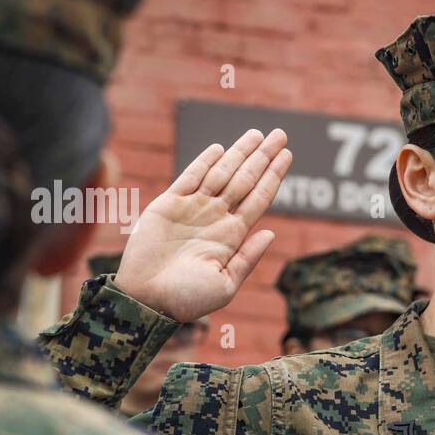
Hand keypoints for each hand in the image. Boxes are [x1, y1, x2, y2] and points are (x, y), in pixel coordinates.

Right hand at [114, 128, 291, 322]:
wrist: (147, 299)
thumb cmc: (187, 299)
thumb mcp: (226, 284)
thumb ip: (248, 258)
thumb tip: (271, 233)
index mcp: (232, 236)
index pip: (259, 198)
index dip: (274, 176)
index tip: (288, 156)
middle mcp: (216, 218)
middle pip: (245, 180)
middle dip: (263, 157)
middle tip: (280, 134)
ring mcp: (193, 209)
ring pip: (222, 173)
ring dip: (239, 153)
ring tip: (258, 135)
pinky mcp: (168, 205)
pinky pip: (190, 177)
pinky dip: (204, 162)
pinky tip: (220, 149)